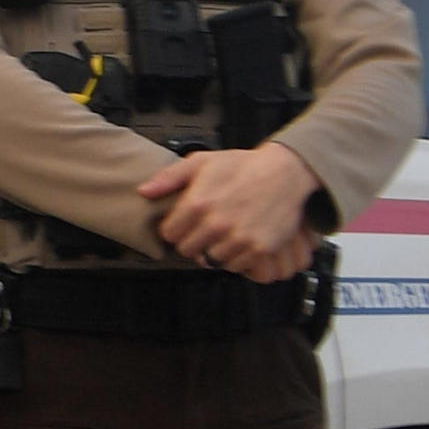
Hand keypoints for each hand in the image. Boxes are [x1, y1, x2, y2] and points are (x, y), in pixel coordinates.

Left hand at [137, 143, 322, 282]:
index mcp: (197, 204)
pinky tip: (238, 240)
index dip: (176, 229)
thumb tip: (143, 192)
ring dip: (213, 251)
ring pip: (210, 260)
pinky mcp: (258, 249)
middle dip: (192, 241)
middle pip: (187, 250)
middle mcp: (216, 224)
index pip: (169, 234)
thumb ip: (169, 178)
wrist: (285, 173)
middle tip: (204, 230)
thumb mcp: (201, 162)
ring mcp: (238, 238)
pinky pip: (235, 266)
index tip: (185, 224)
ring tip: (223, 234)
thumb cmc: (242, 165)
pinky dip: (235, 257)